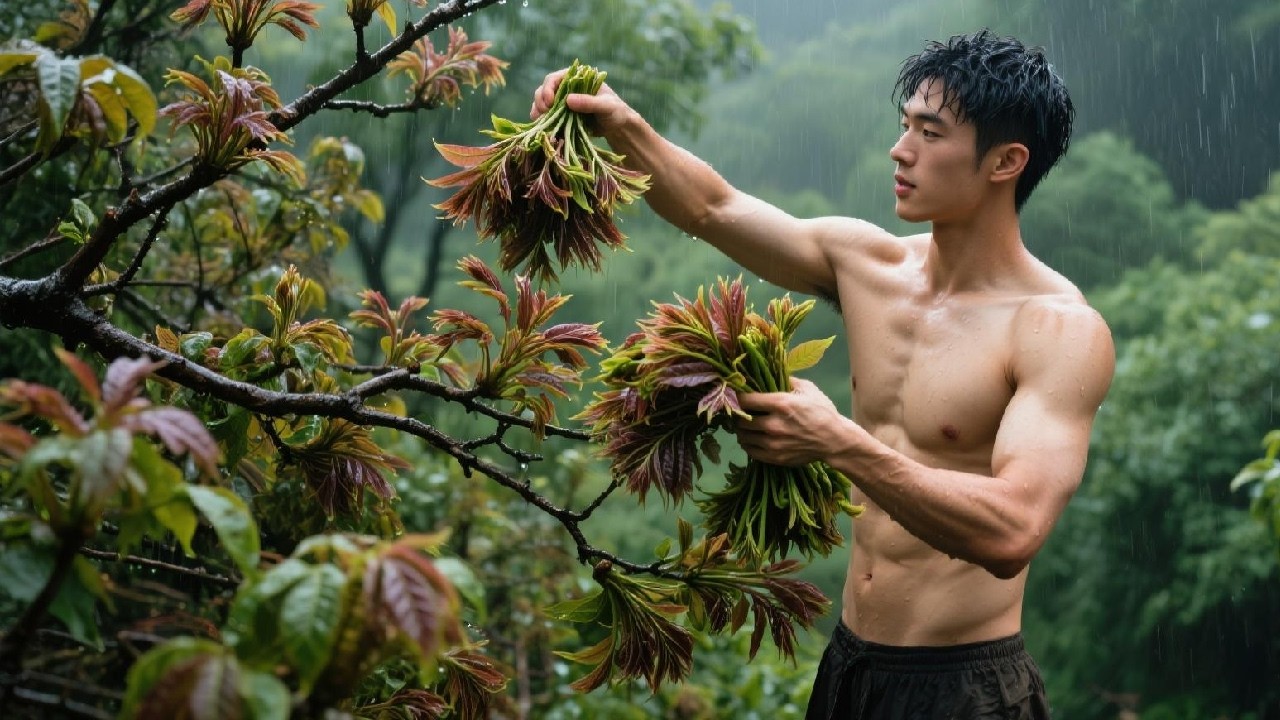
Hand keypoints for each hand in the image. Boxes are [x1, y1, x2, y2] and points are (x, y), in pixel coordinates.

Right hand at [529, 68, 635, 135]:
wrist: (617, 127)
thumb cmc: (615, 111)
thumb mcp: (606, 106)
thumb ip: (589, 102)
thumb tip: (568, 100)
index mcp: (578, 78)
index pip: (555, 78)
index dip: (548, 89)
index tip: (549, 103)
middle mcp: (567, 87)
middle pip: (545, 89)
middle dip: (541, 100)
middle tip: (544, 113)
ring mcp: (563, 101)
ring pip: (542, 102)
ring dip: (538, 110)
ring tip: (539, 120)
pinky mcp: (562, 115)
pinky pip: (547, 116)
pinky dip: (543, 121)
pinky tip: (542, 127)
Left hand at [734, 378, 860, 465]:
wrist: (834, 440)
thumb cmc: (822, 412)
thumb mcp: (808, 389)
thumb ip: (786, 379)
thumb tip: (769, 371)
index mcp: (781, 404)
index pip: (746, 400)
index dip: (738, 397)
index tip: (737, 395)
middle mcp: (774, 424)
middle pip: (741, 419)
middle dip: (738, 414)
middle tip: (740, 411)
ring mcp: (773, 443)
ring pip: (743, 436)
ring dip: (741, 429)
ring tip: (746, 424)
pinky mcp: (774, 457)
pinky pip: (750, 450)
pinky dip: (747, 443)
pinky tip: (752, 437)